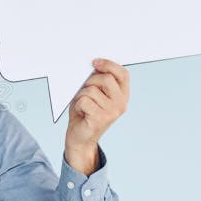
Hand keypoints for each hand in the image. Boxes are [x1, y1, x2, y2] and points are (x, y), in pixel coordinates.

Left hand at [64, 58, 129, 173]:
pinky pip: (84, 100)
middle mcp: (121, 103)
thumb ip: (97, 80)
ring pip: (92, 89)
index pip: (123, 74)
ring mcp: (113, 112)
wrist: (79, 138)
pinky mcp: (101, 118)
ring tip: (82, 105)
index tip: (94, 62)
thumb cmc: (84, 112)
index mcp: (122, 95)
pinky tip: (81, 112)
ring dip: (81, 95)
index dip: (109, 64)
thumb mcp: (92, 93)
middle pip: (106, 79)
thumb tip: (93, 65)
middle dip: (89, 81)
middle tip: (83, 91)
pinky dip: (78, 104)